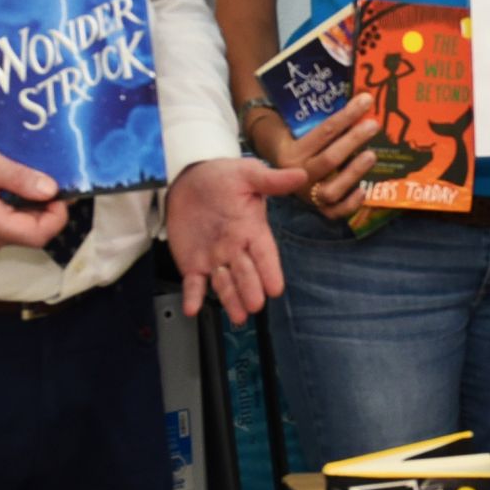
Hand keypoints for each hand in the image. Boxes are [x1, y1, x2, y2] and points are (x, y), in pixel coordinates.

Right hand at [0, 133, 69, 253]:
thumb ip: (18, 177)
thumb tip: (51, 190)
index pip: (38, 234)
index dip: (58, 215)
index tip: (61, 191)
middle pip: (34, 235)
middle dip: (49, 210)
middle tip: (50, 181)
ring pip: (25, 232)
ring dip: (37, 210)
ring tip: (33, 182)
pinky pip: (13, 228)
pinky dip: (23, 211)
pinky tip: (19, 190)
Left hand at [166, 156, 307, 321]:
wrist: (188, 177)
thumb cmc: (222, 176)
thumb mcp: (248, 174)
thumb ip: (271, 180)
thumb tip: (301, 175)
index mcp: (252, 229)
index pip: (264, 253)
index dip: (269, 271)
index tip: (276, 288)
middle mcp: (236, 249)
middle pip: (246, 273)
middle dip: (250, 290)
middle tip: (255, 305)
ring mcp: (214, 259)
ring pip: (224, 284)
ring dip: (230, 300)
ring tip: (237, 316)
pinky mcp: (192, 264)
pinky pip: (193, 284)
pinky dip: (193, 297)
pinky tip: (192, 308)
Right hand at [254, 92, 381, 221]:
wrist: (272, 168)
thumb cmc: (294, 142)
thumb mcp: (298, 128)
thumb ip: (322, 117)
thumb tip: (360, 99)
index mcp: (292, 152)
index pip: (324, 132)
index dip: (346, 115)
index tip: (366, 101)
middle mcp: (298, 175)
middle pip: (330, 159)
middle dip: (353, 140)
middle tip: (373, 125)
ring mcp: (308, 195)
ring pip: (332, 190)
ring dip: (354, 172)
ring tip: (372, 155)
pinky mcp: (318, 208)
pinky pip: (334, 212)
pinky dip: (350, 204)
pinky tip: (363, 190)